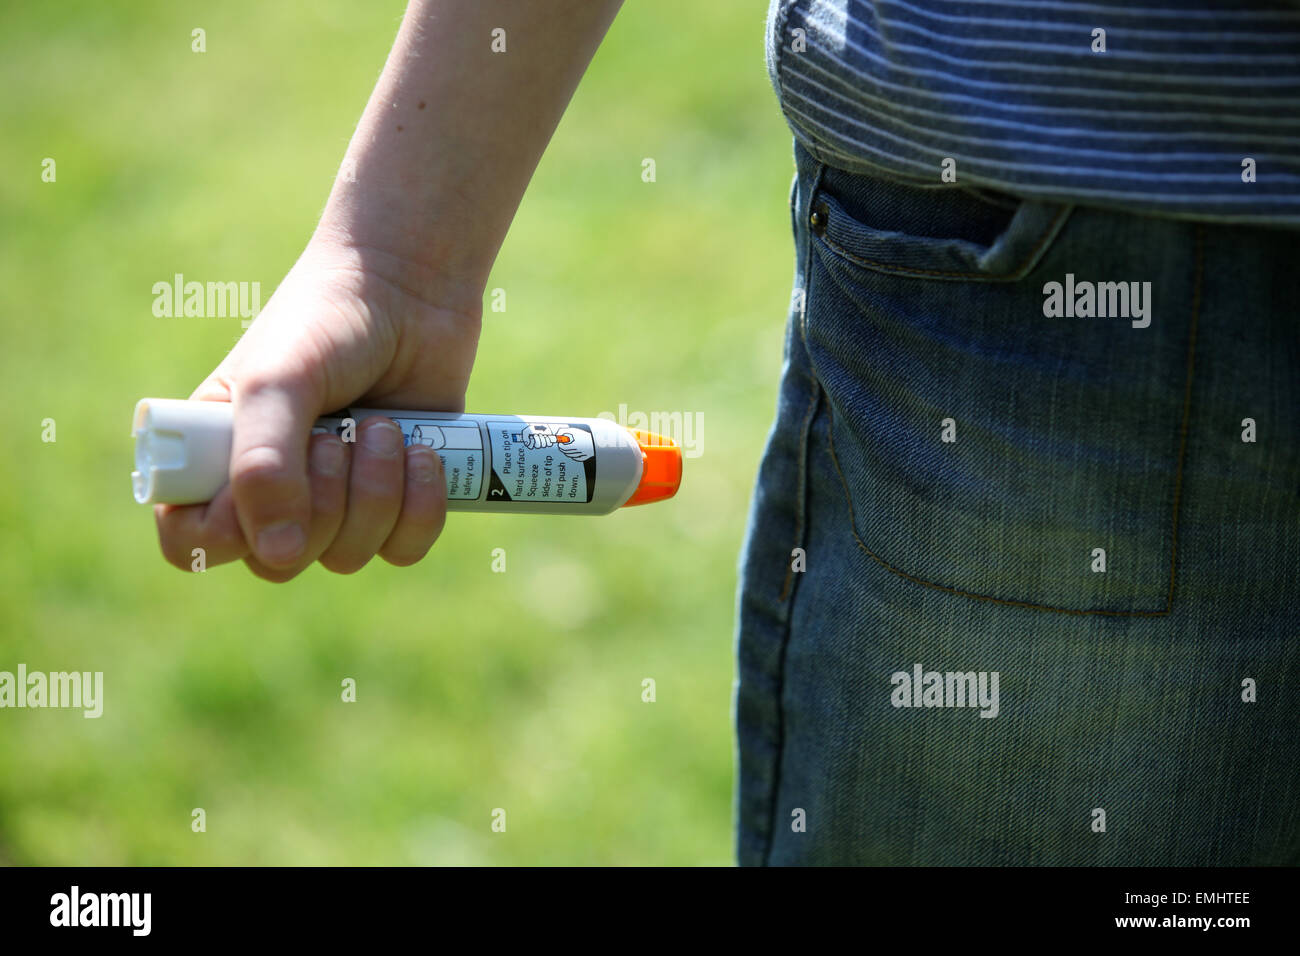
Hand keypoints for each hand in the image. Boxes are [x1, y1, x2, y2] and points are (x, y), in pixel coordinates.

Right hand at [154, 238, 481, 580]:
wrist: (412, 291)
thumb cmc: (327, 322)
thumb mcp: (277, 384)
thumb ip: (263, 465)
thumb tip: (279, 553)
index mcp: (218, 457)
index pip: (191, 543)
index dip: (225, 535)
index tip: (262, 489)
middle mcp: (273, 489)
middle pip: (281, 560)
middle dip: (321, 498)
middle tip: (339, 428)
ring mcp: (337, 499)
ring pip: (346, 555)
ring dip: (374, 491)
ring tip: (382, 426)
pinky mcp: (398, 500)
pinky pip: (404, 548)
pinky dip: (420, 507)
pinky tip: (421, 452)